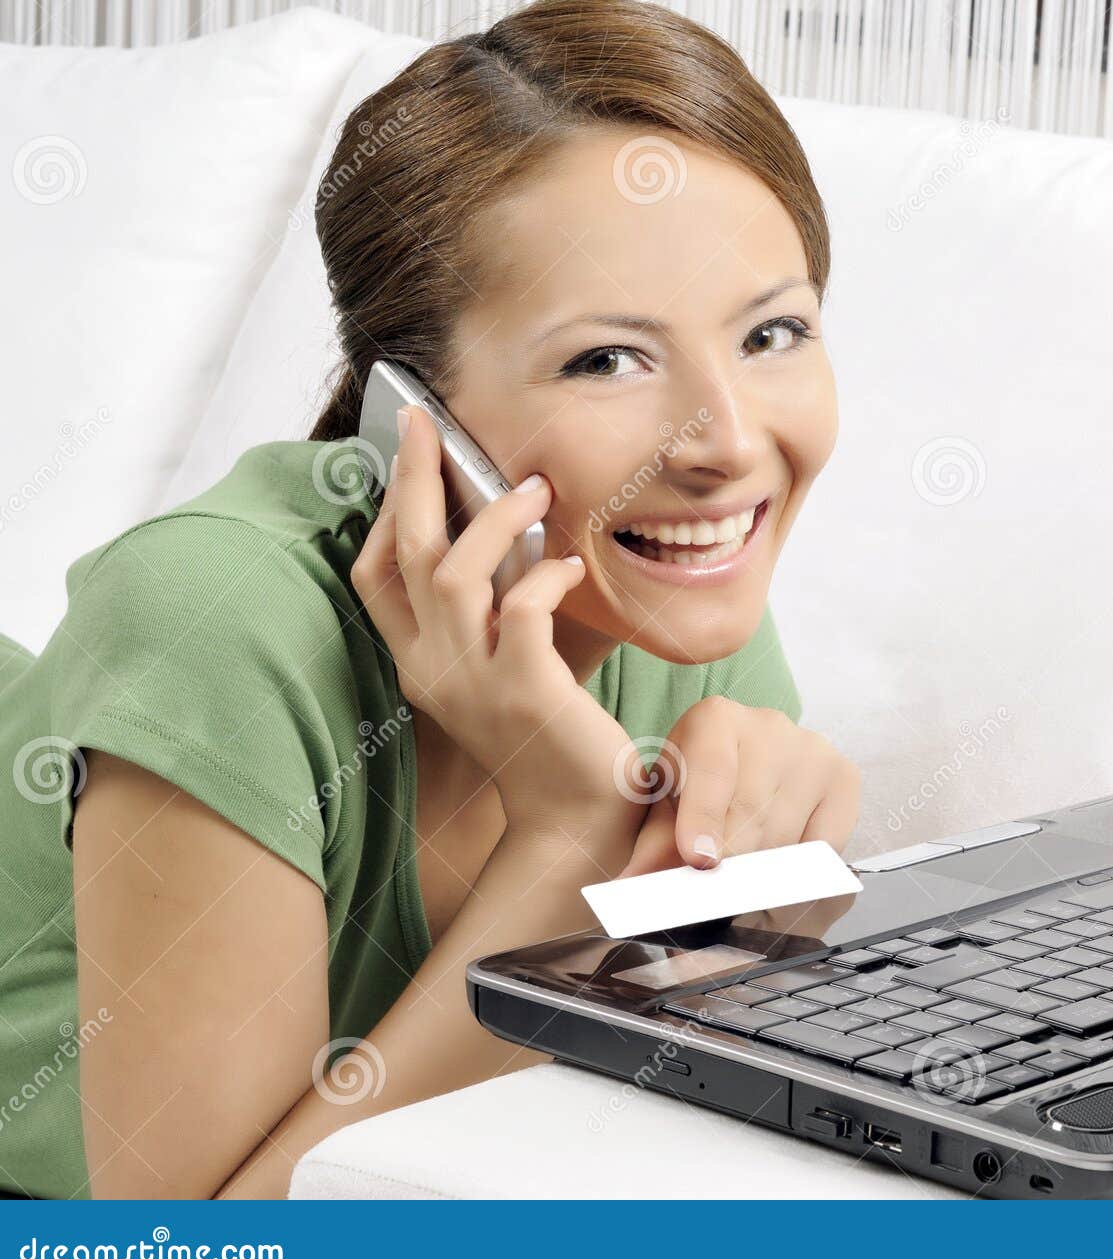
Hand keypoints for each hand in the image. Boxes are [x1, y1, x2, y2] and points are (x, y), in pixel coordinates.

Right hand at [351, 406, 639, 836]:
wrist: (577, 818)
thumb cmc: (550, 737)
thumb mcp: (503, 669)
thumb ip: (492, 612)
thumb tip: (508, 530)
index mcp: (419, 664)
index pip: (372, 576)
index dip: (385, 511)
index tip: (412, 456)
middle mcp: (432, 671)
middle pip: (403, 555)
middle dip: (413, 479)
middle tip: (429, 422)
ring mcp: (472, 684)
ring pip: (453, 573)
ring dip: (495, 520)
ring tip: (535, 489)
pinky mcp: (524, 693)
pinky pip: (519, 611)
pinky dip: (544, 576)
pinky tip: (570, 567)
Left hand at [620, 696, 860, 874]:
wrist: (741, 769)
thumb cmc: (694, 790)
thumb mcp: (666, 809)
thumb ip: (653, 843)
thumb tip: (635, 882)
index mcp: (715, 719)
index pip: (712, 770)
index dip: (704, 818)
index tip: (698, 860)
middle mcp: (770, 725)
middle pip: (751, 811)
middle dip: (729, 863)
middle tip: (713, 900)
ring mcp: (812, 750)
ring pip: (786, 833)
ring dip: (760, 875)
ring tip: (740, 895)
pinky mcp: (843, 777)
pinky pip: (824, 843)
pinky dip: (799, 873)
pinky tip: (776, 880)